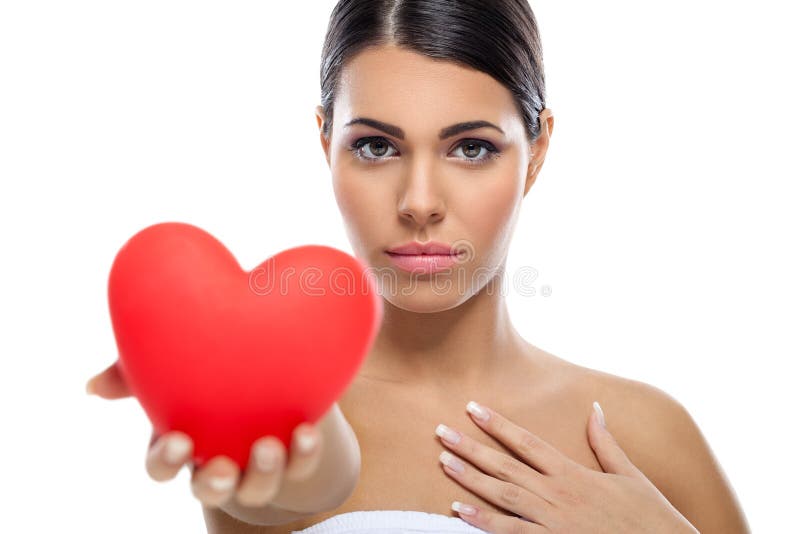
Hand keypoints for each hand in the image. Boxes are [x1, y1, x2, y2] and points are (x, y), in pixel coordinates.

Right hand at [86, 361, 324, 507]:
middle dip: (212, 483)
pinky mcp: (295, 456)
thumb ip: (136, 367)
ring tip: (269, 446)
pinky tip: (307, 431)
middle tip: (222, 466)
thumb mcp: (174, 358)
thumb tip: (94, 385)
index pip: (162, 465)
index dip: (166, 461)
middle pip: (207, 489)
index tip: (178, 441)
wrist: (274, 361)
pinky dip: (302, 454)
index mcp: (181, 437)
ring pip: (255, 488)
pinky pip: (300, 467)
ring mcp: (256, 463)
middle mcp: (217, 459)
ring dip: (262, 473)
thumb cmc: (208, 359)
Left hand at [433, 400, 698, 532]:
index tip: (472, 408)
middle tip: (440, 431)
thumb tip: (595, 408)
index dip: (497, 424)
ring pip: (502, 496)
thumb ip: (605, 442)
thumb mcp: (630, 475)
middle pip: (505, 466)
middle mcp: (558, 495)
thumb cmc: (651, 518)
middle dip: (470, 447)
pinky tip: (458, 510)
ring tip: (443, 462)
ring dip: (469, 479)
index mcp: (574, 474)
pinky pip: (510, 533)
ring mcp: (553, 523)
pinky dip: (483, 521)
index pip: (527, 442)